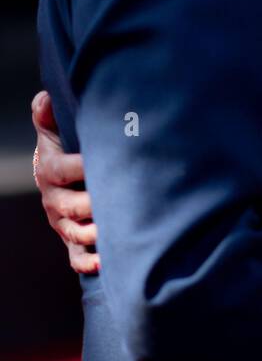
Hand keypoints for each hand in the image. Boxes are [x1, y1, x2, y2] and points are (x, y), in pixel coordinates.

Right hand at [31, 90, 98, 274]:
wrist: (61, 177)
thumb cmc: (64, 147)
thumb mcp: (53, 130)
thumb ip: (47, 115)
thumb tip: (44, 98)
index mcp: (50, 170)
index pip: (63, 169)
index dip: (81, 167)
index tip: (103, 161)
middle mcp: (54, 199)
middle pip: (70, 206)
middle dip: (91, 205)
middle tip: (117, 201)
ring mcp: (62, 222)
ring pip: (75, 233)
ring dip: (93, 235)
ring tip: (113, 233)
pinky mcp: (72, 241)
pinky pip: (76, 257)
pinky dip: (89, 262)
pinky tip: (106, 263)